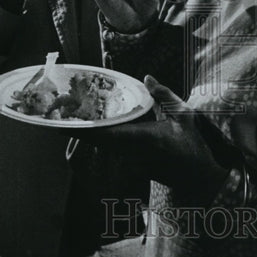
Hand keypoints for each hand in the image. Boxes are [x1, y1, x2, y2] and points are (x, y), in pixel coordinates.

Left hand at [78, 76, 231, 204]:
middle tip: (60, 115)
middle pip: (97, 140)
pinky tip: (92, 128)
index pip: (107, 134)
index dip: (84, 129)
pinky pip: (110, 151)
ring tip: (70, 118)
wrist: (196, 178)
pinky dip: (99, 139)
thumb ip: (164, 96)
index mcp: (145, 138)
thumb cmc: (192, 146)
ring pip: (101, 147)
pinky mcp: (131, 167)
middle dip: (78, 129)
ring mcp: (131, 162)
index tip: (64, 122)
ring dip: (87, 134)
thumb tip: (147, 77)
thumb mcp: (184, 116)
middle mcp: (133, 152)